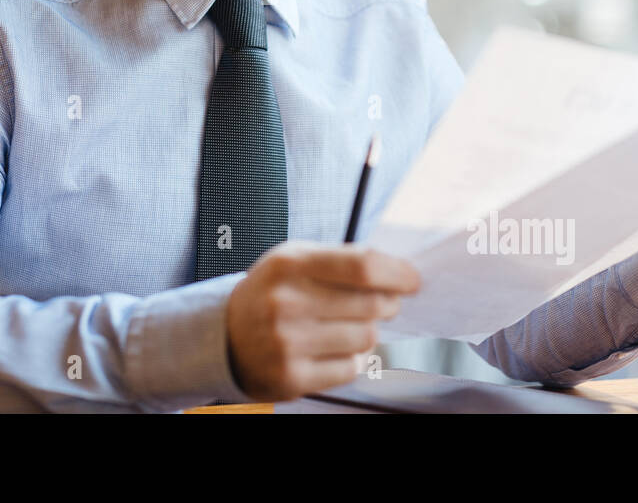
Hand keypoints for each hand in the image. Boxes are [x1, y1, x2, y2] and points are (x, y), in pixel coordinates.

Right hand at [225, 240, 419, 401]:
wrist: (224, 337)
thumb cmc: (273, 292)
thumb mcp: (295, 260)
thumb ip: (343, 260)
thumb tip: (400, 274)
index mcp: (289, 263)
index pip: (361, 266)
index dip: (397, 274)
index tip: (413, 280)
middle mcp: (285, 302)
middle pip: (371, 304)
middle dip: (386, 304)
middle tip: (381, 303)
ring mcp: (287, 343)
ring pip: (366, 338)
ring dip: (366, 332)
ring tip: (343, 326)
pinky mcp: (292, 378)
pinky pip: (351, 368)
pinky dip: (351, 359)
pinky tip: (330, 349)